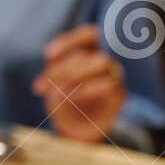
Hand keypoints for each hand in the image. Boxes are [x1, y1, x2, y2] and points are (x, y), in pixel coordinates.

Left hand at [33, 24, 126, 141]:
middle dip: (62, 68)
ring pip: (102, 62)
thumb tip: (47, 67)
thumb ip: (52, 73)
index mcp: (89, 53)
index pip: (88, 35)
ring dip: (74, 75)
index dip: (70, 40)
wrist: (77, 129)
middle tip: (44, 86)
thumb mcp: (53, 85)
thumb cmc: (64, 100)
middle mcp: (105, 61)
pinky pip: (108, 83)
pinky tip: (70, 99)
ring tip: (56, 93)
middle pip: (88, 53)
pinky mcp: (120, 94)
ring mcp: (115, 76)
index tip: (48, 55)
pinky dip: (86, 90)